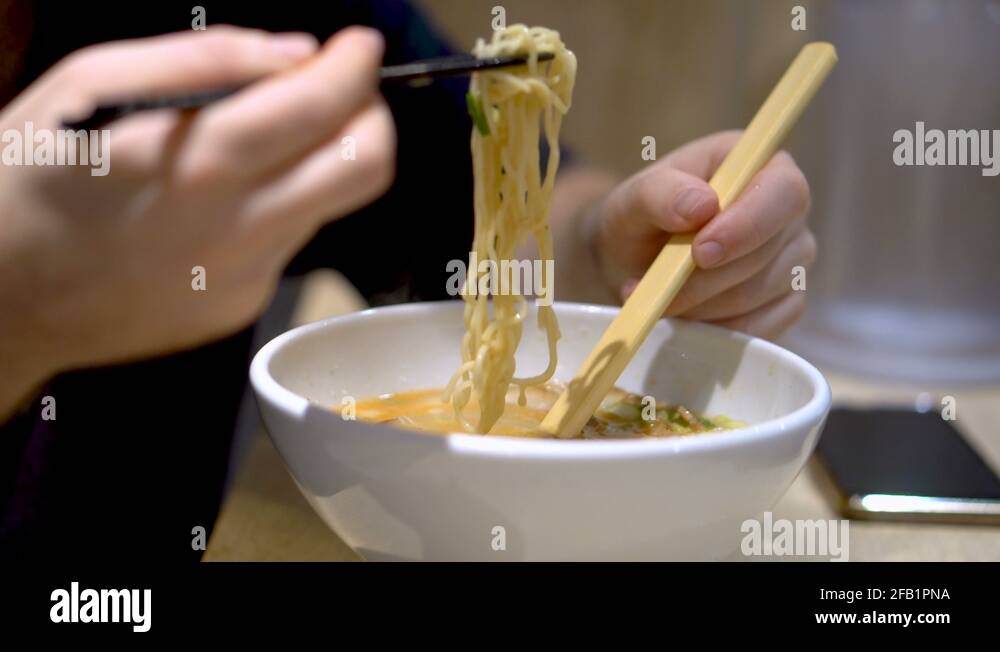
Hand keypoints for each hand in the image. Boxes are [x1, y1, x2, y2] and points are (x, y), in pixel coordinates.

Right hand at [0, 26, 395, 416]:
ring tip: (268, 140)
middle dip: (372, 115)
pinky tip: (227, 198)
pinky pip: (292, 242)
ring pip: (333, 203)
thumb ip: (203, 59)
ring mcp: (246, 275)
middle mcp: (238, 225)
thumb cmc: (29, 179)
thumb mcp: (88, 85)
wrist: (4, 299)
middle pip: (366, 166)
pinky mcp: (243, 306)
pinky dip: (284, 204)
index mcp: (199, 158)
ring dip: (324, 158)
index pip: (324, 107)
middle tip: (342, 90)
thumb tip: (294, 54)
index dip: (357, 66)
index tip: (358, 46)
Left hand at [591, 130, 814, 339]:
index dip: (747, 226)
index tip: (700, 252)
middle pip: (768, 252)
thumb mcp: (633, 198)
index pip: (784, 193)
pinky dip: (715, 328)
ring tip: (657, 297)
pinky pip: (759, 327)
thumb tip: (702, 206)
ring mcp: (794, 259)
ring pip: (758, 294)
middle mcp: (789, 212)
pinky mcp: (786, 303)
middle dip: (705, 277)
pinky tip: (683, 317)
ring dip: (700, 304)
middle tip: (653, 286)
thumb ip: (661, 193)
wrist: (637, 261)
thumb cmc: (642, 219)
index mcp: (764, 166)